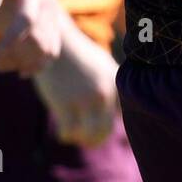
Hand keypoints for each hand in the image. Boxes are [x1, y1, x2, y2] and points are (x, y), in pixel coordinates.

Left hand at [0, 0, 61, 76]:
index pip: (27, 20)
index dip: (13, 38)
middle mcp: (48, 8)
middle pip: (41, 41)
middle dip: (16, 56)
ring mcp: (55, 19)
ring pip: (49, 52)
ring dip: (25, 64)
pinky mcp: (56, 28)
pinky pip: (52, 53)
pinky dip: (35, 65)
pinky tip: (15, 68)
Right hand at [32, 21, 118, 148]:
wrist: (57, 43)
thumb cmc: (80, 56)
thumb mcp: (103, 66)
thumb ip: (113, 86)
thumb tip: (120, 111)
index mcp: (115, 84)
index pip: (123, 117)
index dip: (111, 126)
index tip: (102, 128)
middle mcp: (103, 92)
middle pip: (104, 130)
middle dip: (96, 138)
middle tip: (88, 138)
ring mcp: (84, 99)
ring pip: (87, 135)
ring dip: (80, 138)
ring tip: (75, 133)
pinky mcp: (64, 103)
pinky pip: (69, 132)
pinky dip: (66, 135)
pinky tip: (64, 130)